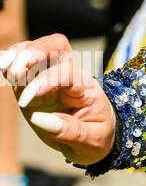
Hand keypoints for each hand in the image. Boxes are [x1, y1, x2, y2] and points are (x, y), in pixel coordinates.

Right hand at [0, 34, 115, 166]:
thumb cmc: (97, 135)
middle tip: (16, 69)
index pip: (67, 73)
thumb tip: (39, 119)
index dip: (47, 80)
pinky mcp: (31, 85)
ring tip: (4, 66)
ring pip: (36, 51)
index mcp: (85, 88)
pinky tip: (0, 65)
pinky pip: (20, 66)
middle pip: (56, 46)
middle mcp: (67, 76)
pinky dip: (9, 62)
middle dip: (36, 51)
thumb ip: (70, 131)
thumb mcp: (92, 139)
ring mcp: (48, 78)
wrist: (95, 136)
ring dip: (19, 54)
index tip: (28, 100)